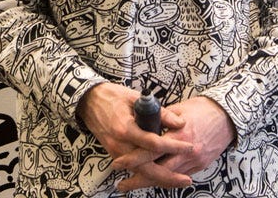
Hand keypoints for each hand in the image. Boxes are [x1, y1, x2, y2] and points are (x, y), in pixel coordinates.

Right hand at [77, 83, 194, 189]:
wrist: (88, 102)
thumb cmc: (112, 97)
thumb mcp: (136, 98)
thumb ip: (159, 112)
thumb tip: (180, 123)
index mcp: (125, 129)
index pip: (153, 143)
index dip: (173, 146)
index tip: (189, 146)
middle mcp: (120, 145)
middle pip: (147, 168)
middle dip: (168, 177)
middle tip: (187, 180)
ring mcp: (116, 153)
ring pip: (140, 173)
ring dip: (160, 179)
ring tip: (179, 181)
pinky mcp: (115, 155)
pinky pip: (134, 169)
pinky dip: (149, 174)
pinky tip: (163, 175)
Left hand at [112, 97, 235, 191]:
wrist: (229, 116)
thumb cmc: (203, 109)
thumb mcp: (179, 109)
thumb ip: (161, 120)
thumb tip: (143, 124)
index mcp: (179, 134)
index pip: (151, 150)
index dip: (134, 159)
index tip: (119, 163)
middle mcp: (187, 151)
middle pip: (158, 171)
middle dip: (138, 180)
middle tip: (122, 184)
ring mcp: (195, 161)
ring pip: (168, 177)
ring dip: (150, 181)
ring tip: (133, 184)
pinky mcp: (201, 165)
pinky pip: (180, 175)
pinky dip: (166, 178)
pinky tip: (155, 179)